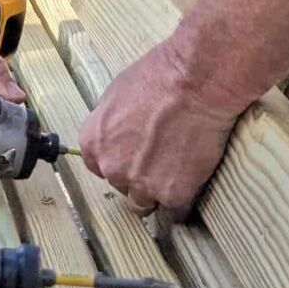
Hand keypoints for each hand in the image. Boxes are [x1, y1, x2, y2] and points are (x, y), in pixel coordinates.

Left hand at [78, 41, 239, 217]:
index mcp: (94, 144)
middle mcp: (112, 168)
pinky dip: (181, 201)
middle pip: (122, 185)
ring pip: (144, 203)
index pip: (98, 167)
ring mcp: (142, 184)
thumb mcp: (115, 93)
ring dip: (157, 192)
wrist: (194, 83)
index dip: (118, 162)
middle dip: (137, 176)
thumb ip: (109, 124)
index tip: (131, 158)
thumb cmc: (157, 77)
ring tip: (175, 173)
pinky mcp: (173, 194)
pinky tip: (189, 185)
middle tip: (158, 158)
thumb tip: (114, 135)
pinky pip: (175, 210)